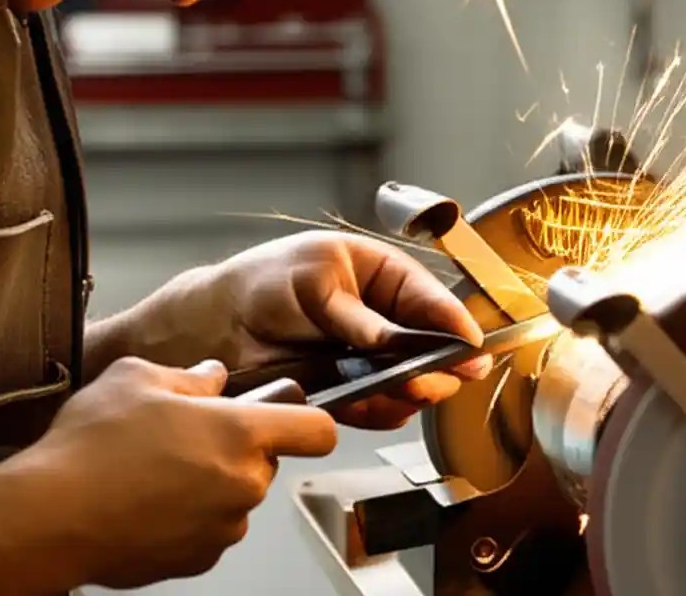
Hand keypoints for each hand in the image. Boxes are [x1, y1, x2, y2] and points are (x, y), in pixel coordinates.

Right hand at [4, 357, 335, 588]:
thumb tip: (211, 377)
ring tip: (156, 469)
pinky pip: (210, 528)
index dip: (309, 419)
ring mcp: (223, 527)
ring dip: (210, 483)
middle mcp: (243, 484)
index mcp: (240, 434)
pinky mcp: (199, 559)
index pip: (317, 430)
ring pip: (236, 496)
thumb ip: (189, 375)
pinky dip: (189, 516)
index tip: (293, 416)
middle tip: (187, 435)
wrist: (47, 518)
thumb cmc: (89, 448)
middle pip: (266, 461)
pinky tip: (147, 500)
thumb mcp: (136, 378)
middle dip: (237, 447)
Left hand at [89, 231, 492, 429]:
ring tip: (412, 389)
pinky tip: (385, 404)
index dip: (451, 319)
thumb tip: (390, 337)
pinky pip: (380, 407)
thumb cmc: (260, 283)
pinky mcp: (349, 391)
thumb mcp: (311, 279)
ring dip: (416, 389)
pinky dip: (385, 411)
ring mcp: (366, 357)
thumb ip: (353, 313)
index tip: (469, 340)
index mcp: (377, 274)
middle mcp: (379, 317)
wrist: (215, 327)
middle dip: (439, 361)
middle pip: (429, 345)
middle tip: (440, 373)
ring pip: (411, 380)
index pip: (427, 297)